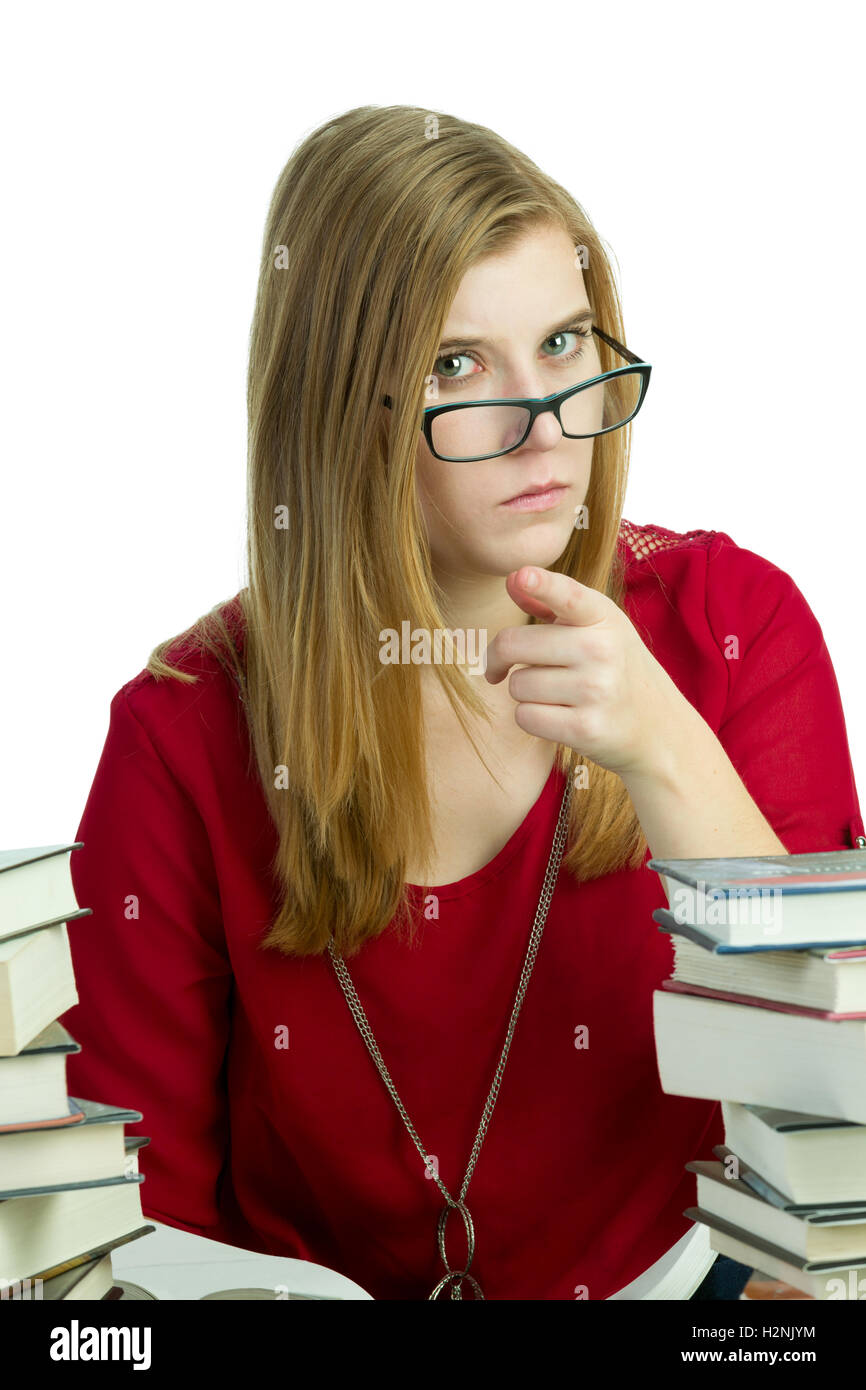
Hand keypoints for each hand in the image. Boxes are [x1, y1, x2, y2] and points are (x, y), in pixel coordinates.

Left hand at [483, 565, 691, 780]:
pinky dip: (531, 718)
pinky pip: (524, 716)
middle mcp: (601, 649)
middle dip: (499, 658)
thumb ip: (550, 601)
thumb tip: (513, 579)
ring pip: (516, 685)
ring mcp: (596, 690)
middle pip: (513, 645)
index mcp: (602, 616)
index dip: (542, 584)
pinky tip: (557, 715)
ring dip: (524, 692)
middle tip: (502, 666)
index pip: (568, 595)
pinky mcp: (585, 728)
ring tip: (554, 693)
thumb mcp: (595, 626)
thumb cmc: (613, 666)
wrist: (658, 725)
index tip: (522, 574)